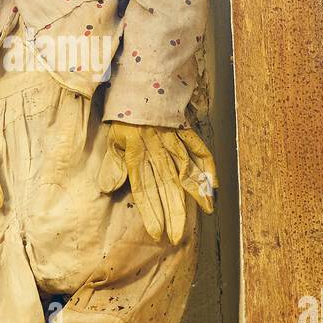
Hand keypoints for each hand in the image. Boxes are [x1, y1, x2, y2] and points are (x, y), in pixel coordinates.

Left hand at [98, 122, 216, 244]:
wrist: (139, 87)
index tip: (157, 234)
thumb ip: (113, 164)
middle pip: (167, 187)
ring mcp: (173, 142)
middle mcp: (157, 152)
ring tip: (206, 212)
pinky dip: (207, 166)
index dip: (151, 213)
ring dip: (195, 193)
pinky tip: (214, 184)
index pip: (144, 190)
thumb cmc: (124, 118)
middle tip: (179, 236)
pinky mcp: (185, 132)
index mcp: (136, 155)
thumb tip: (108, 188)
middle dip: (174, 213)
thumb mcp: (113, 140)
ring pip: (185, 172)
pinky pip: (198, 150)